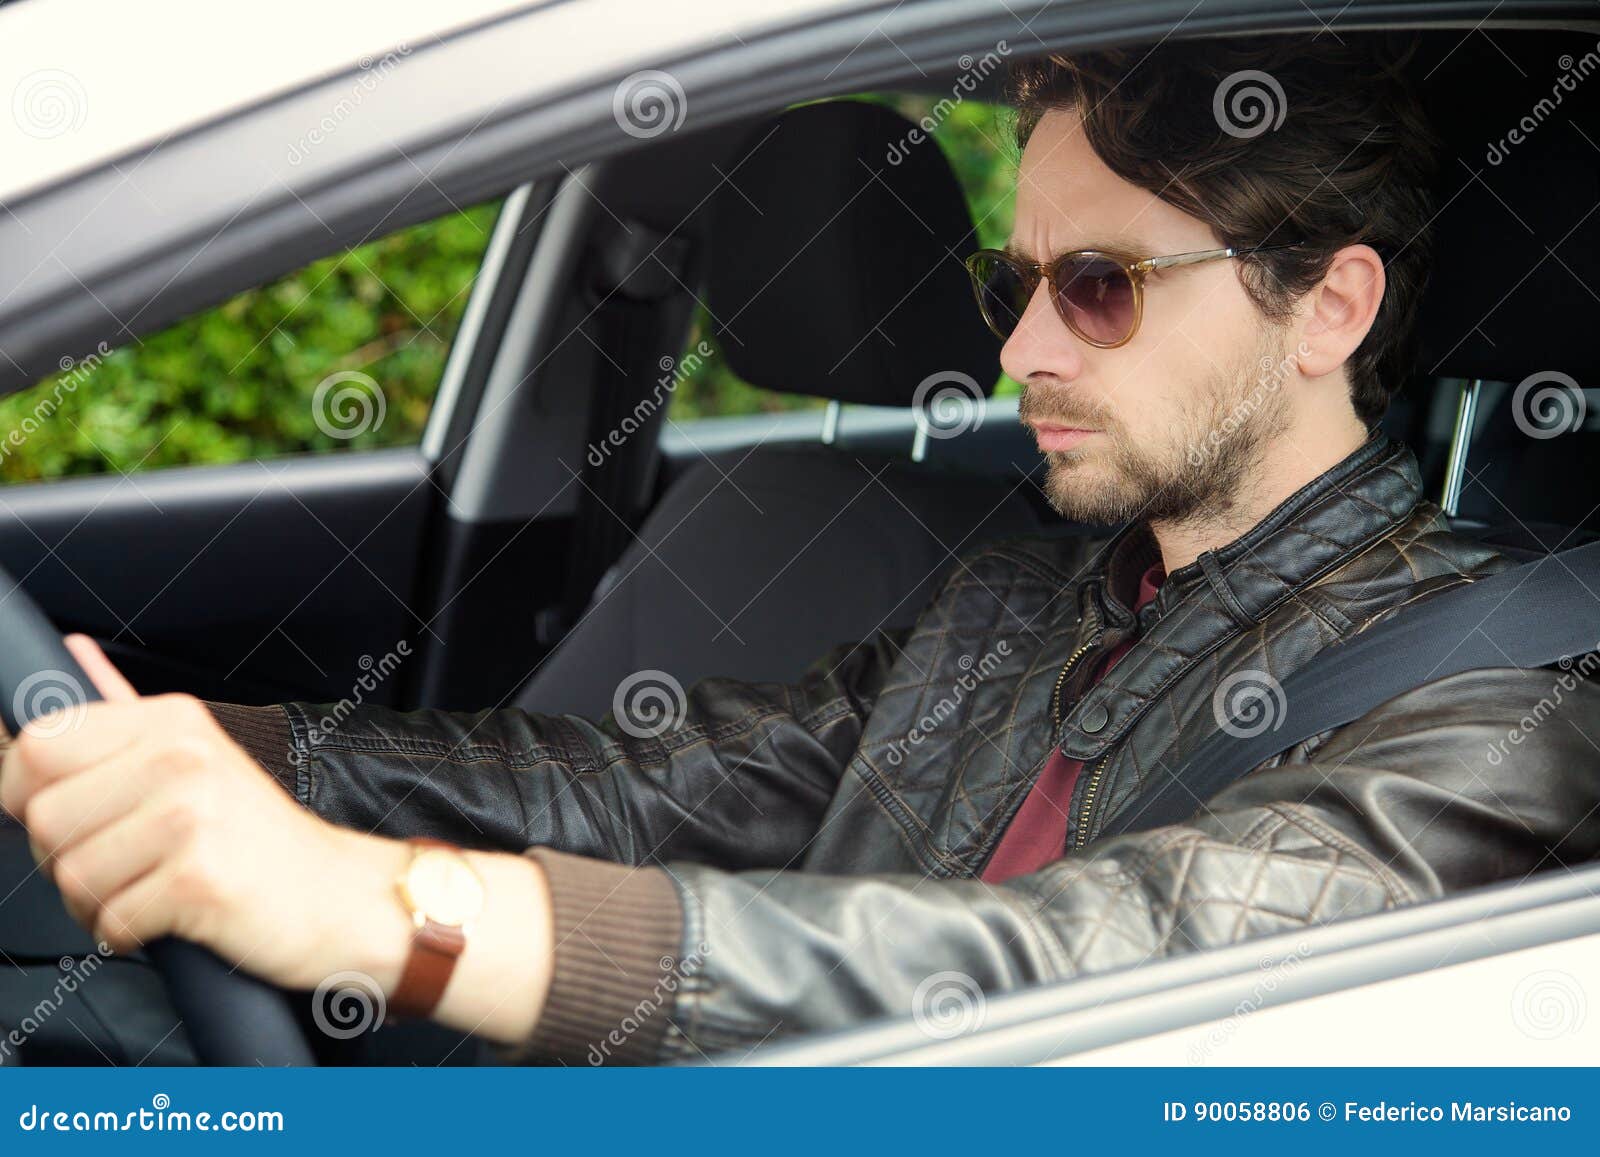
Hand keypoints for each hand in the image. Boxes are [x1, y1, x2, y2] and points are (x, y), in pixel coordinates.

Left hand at [0, 636, 410, 991]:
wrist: (337, 896)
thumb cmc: (260, 838)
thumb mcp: (199, 753)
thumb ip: (126, 708)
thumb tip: (72, 652)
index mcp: (173, 721)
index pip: (41, 743)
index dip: (24, 791)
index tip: (60, 813)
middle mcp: (182, 758)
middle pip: (43, 815)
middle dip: (65, 857)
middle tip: (120, 862)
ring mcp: (191, 816)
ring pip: (71, 875)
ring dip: (97, 902)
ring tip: (148, 889)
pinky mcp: (197, 879)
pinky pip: (111, 920)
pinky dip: (130, 933)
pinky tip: (168, 916)